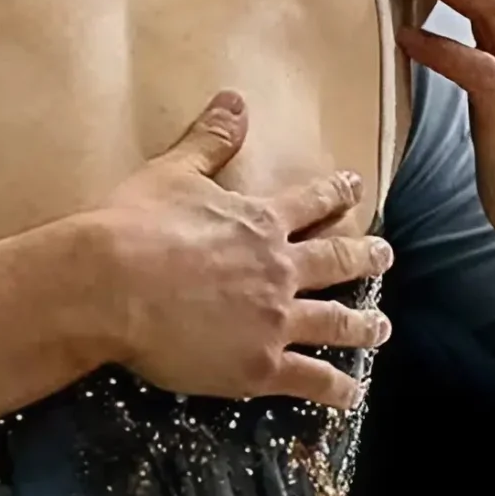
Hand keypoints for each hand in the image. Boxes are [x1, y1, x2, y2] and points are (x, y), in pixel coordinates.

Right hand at [83, 94, 391, 408]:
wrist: (109, 286)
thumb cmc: (133, 227)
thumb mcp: (173, 172)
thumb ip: (210, 139)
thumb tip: (234, 99)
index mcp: (260, 223)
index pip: (312, 203)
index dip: (337, 194)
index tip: (356, 189)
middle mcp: (280, 270)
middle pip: (338, 262)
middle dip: (365, 257)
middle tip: (385, 257)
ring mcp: (275, 321)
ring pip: (336, 323)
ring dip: (364, 326)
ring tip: (381, 328)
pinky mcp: (261, 367)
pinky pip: (312, 379)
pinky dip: (337, 390)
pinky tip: (353, 396)